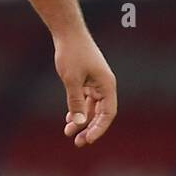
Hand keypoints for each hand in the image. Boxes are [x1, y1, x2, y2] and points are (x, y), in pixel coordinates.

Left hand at [54, 28, 116, 146]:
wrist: (67, 32)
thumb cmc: (71, 53)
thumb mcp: (71, 80)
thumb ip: (75, 102)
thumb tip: (79, 123)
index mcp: (107, 85)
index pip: (108, 114)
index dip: (99, 129)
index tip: (87, 139)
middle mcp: (104, 86)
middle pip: (101, 114)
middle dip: (89, 129)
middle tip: (78, 143)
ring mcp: (96, 83)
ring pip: (92, 108)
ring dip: (81, 121)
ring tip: (69, 133)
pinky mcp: (87, 80)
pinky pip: (85, 100)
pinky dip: (78, 110)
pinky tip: (68, 120)